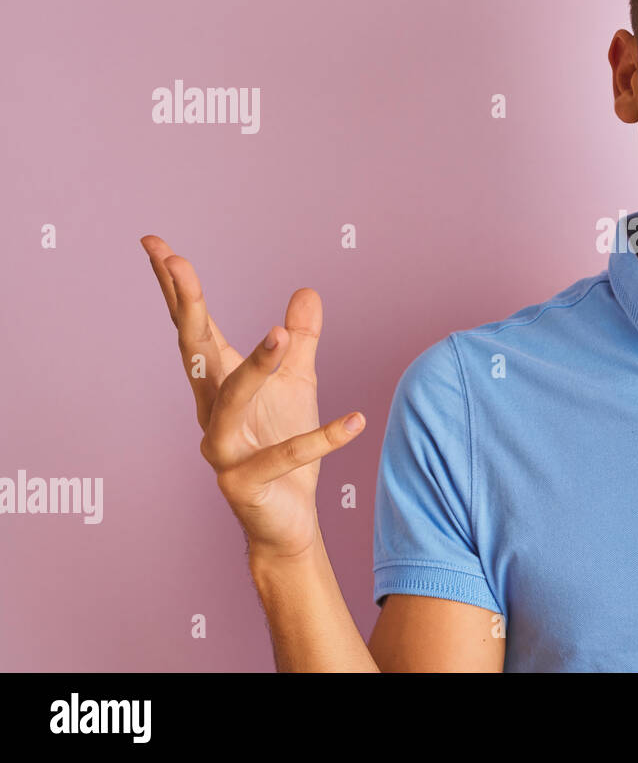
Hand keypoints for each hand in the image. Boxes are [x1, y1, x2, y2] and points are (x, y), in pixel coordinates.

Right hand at [141, 235, 365, 559]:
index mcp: (219, 385)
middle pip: (193, 352)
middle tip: (177, 261)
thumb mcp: (299, 384)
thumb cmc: (284, 446)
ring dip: (253, 369)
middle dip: (184, 306)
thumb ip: (301, 340)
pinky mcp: (247, 484)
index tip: (155, 244)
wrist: (288, 520)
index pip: (195, 328)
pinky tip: (356, 421)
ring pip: (230, 404)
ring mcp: (224, 450)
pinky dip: (322, 439)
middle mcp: (212, 412)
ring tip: (277, 334)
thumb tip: (306, 291)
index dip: (176, 288)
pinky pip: (287, 457)